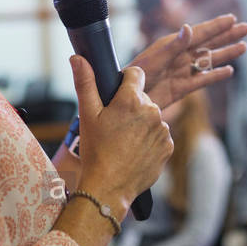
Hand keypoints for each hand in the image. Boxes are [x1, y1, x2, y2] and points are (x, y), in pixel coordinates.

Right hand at [70, 57, 171, 218]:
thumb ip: (85, 82)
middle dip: (131, 107)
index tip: (116, 97)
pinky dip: (149, 140)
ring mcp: (163, 129)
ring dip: (141, 124)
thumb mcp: (87, 115)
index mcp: (131, 99)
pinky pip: (159, 135)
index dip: (125, 82)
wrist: (109, 188)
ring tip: (124, 141)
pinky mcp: (169, 146)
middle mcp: (152, 110)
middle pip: (143, 98)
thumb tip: (77, 57)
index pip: (136, 74)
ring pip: (152, 117)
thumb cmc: (96, 151)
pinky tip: (135, 151)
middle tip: (115, 126)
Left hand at [128, 13, 246, 110]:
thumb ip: (174, 45)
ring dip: (226, 53)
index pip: (199, 32)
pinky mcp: (181, 88)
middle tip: (246, 28)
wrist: (125, 101)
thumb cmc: (135, 77)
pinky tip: (229, 71)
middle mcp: (179, 56)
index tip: (233, 18)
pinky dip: (216, 75)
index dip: (216, 26)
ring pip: (209, 60)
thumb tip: (190, 28)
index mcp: (172, 45)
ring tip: (243, 47)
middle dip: (227, 36)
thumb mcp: (155, 60)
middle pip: (208, 43)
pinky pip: (203, 80)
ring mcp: (181, 72)